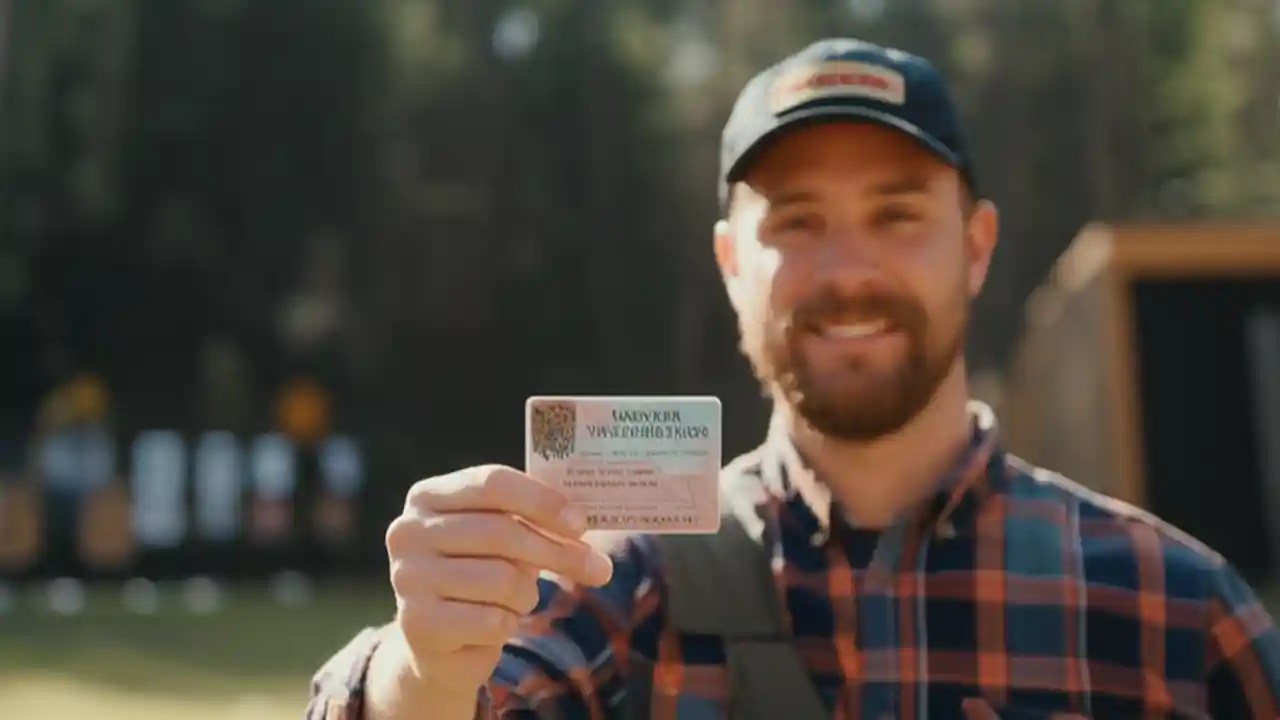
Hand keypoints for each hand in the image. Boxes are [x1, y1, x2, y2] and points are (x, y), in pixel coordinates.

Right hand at [384, 465, 613, 693]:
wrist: (438, 646)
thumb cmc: (480, 576)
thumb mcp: (505, 540)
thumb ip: (536, 524)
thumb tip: (589, 538)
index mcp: (427, 496)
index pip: (492, 483)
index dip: (542, 501)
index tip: (582, 524)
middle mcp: (408, 531)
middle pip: (501, 531)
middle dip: (558, 552)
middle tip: (599, 569)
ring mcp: (407, 577)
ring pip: (502, 579)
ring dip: (526, 594)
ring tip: (517, 600)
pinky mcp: (417, 623)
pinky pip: (492, 620)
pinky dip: (508, 624)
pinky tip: (496, 623)